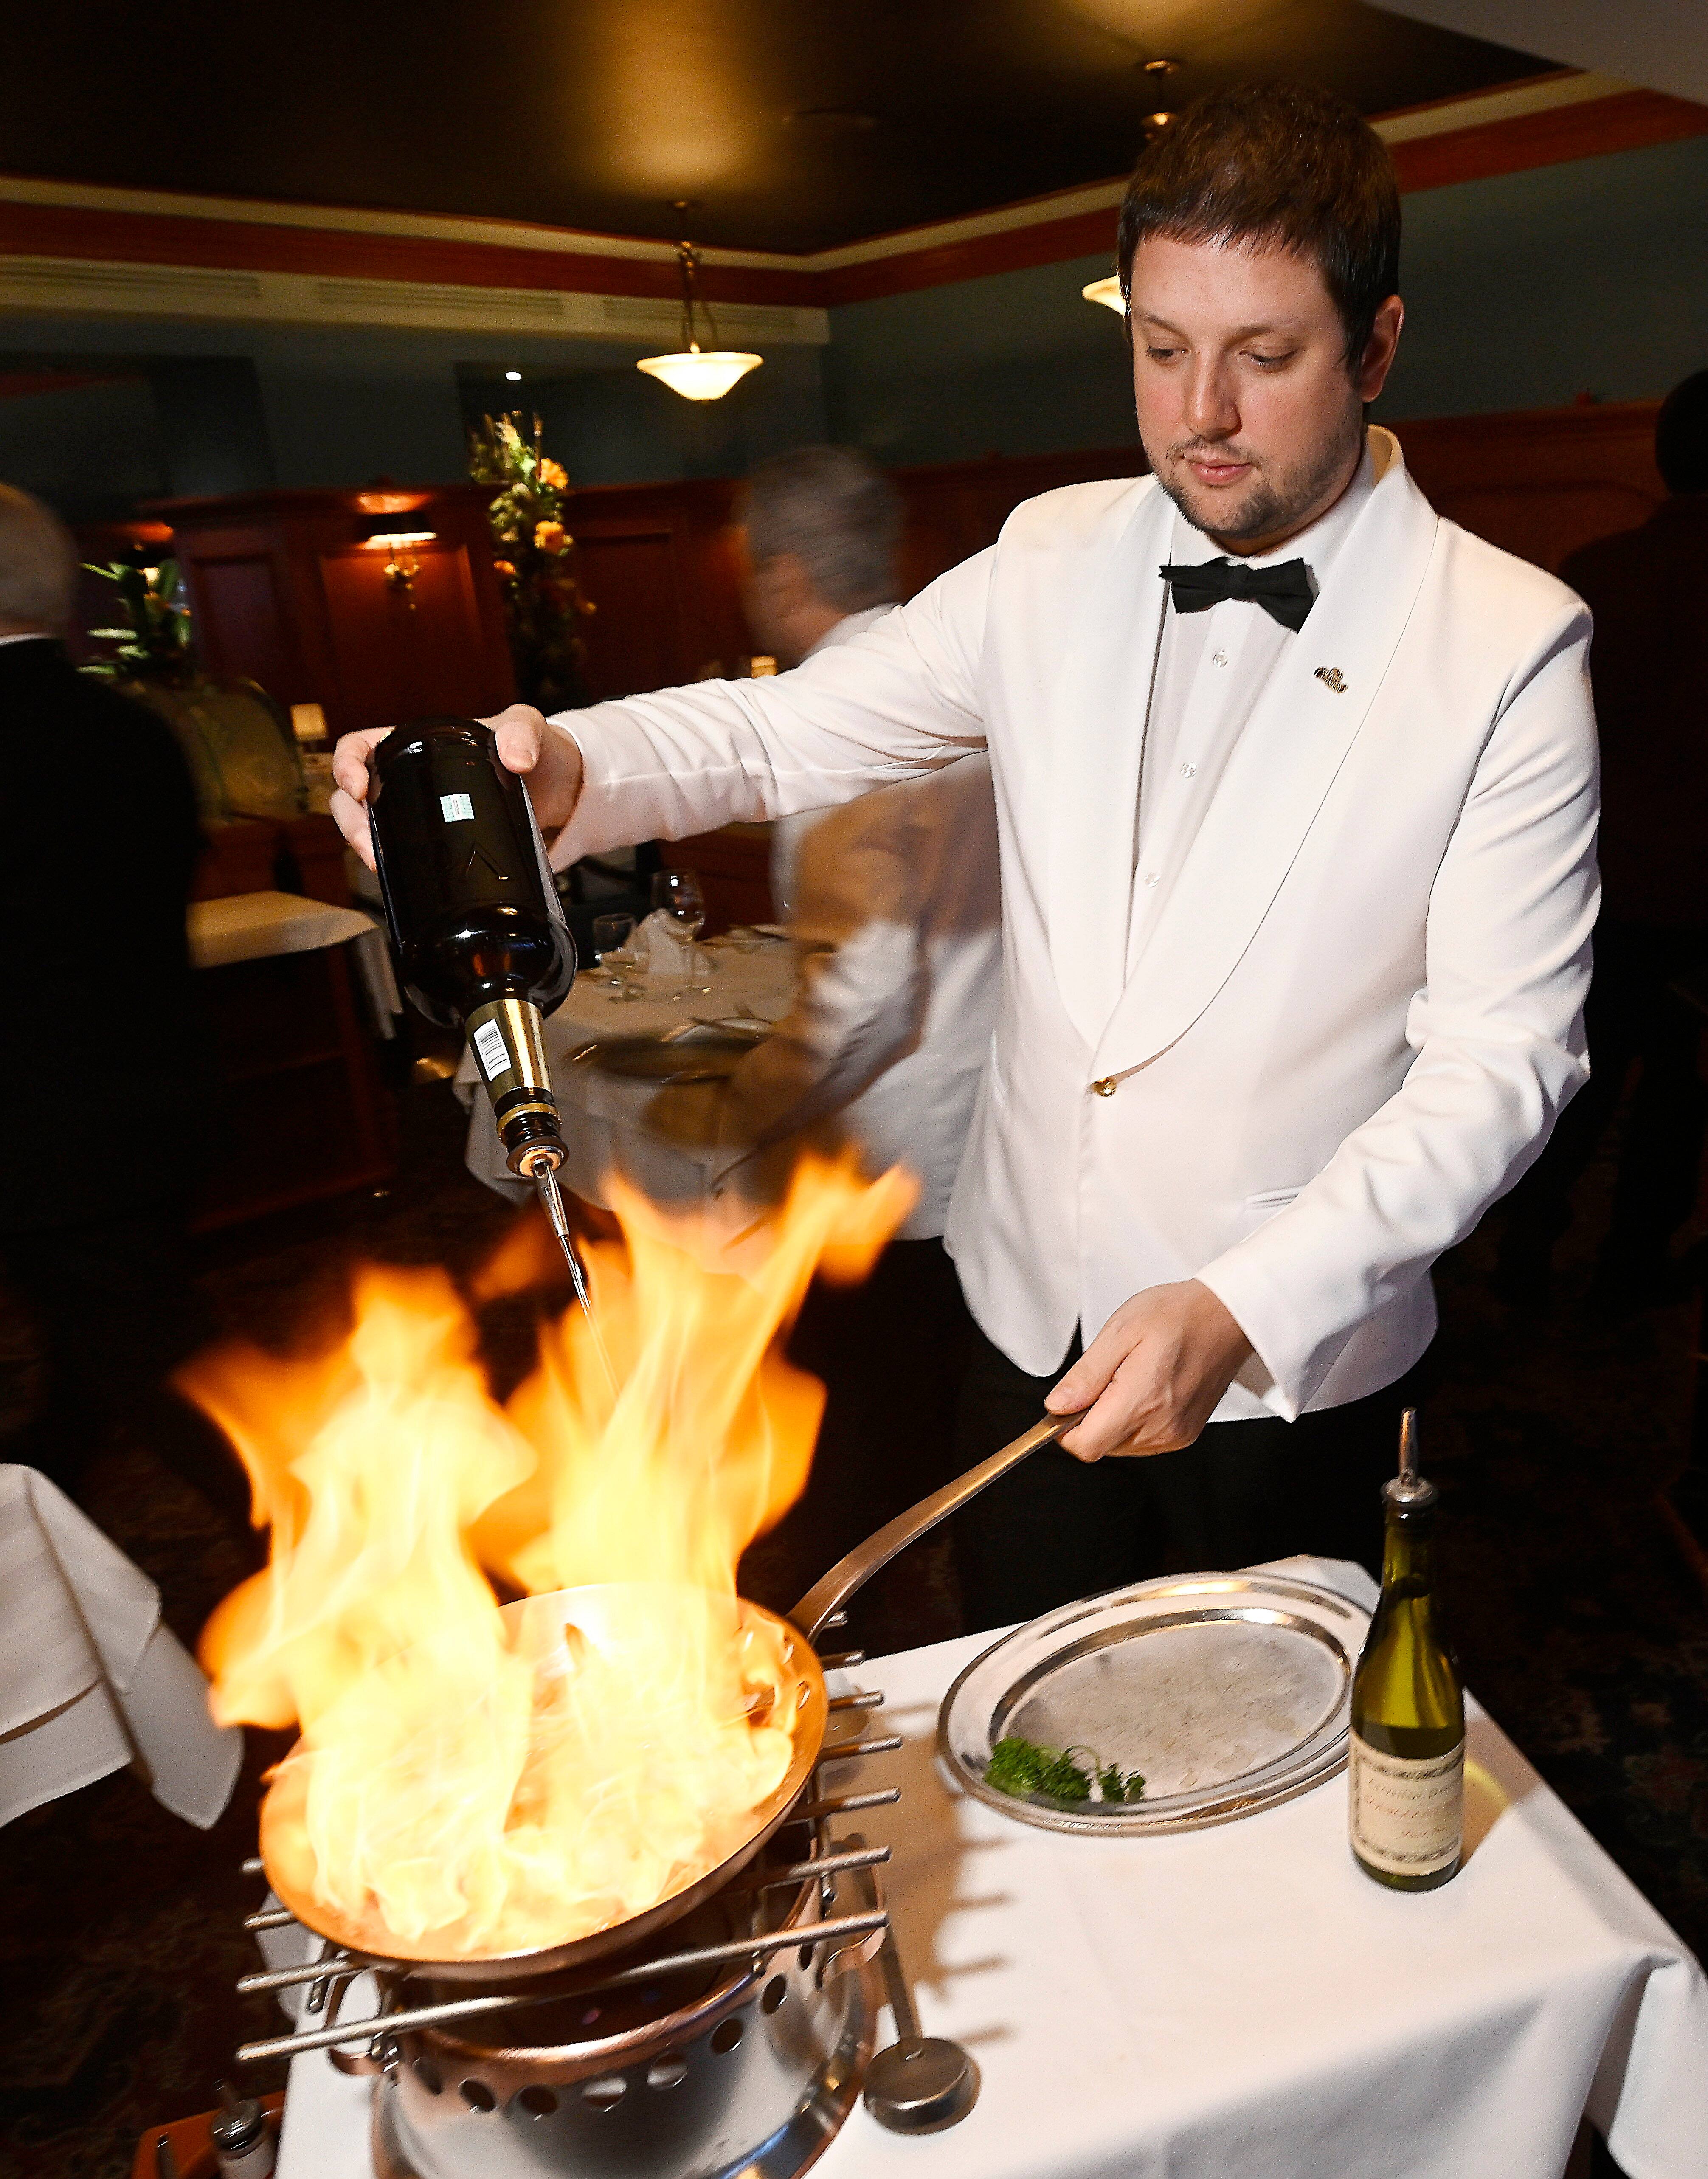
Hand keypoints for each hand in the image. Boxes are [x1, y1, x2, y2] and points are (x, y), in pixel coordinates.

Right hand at [328, 704, 585, 868]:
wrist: (562, 792)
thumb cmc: (536, 751)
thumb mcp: (528, 728)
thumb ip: (523, 732)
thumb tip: (516, 758)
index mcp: (418, 745)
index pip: (359, 747)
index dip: (346, 765)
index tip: (359, 787)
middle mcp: (411, 780)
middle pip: (354, 798)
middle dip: (351, 822)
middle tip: (367, 844)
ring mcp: (422, 815)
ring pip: (370, 830)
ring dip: (364, 848)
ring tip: (377, 865)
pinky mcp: (440, 846)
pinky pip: (401, 858)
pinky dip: (392, 869)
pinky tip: (400, 880)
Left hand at [1045, 1281, 1252, 1459]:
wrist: (1226, 1316)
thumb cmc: (1177, 1315)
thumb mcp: (1120, 1331)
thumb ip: (1086, 1375)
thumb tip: (1057, 1407)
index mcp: (1141, 1402)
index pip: (1085, 1446)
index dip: (1065, 1427)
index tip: (1069, 1400)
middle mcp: (1160, 1428)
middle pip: (1100, 1445)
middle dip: (1091, 1416)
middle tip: (1110, 1374)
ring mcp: (1175, 1435)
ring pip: (1119, 1444)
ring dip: (1112, 1417)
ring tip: (1131, 1376)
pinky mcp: (1184, 1434)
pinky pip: (1142, 1439)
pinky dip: (1134, 1418)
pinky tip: (1146, 1386)